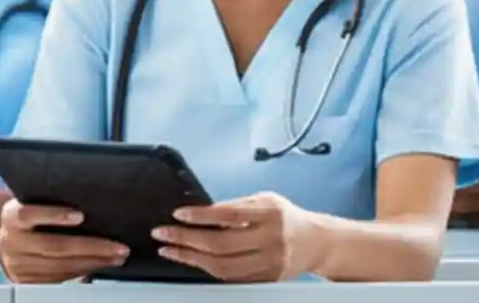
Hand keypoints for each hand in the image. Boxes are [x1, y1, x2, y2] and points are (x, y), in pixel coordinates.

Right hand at [0, 199, 128, 283]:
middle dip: (91, 247)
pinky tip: (99, 265)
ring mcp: (17, 264)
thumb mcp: (33, 201)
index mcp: (12, 216)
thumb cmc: (30, 213)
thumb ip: (53, 200)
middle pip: (53, 246)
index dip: (55, 215)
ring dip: (92, 262)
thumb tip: (92, 199)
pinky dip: (82, 272)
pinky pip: (58, 279)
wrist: (8, 239)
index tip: (80, 216)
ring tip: (115, 256)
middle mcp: (11, 241)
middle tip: (117, 246)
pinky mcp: (25, 280)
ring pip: (59, 266)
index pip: (29, 214)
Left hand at [152, 192, 318, 281]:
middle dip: (186, 238)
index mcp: (269, 213)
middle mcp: (269, 239)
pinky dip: (206, 269)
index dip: (201, 215)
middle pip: (221, 243)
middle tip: (163, 233)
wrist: (316, 242)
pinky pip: (230, 278)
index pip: (229, 214)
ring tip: (169, 250)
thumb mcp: (265, 200)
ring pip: (222, 266)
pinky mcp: (264, 279)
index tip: (178, 214)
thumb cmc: (287, 217)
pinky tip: (190, 261)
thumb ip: (237, 206)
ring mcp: (267, 262)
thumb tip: (201, 213)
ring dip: (190, 258)